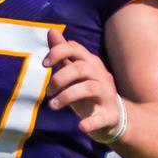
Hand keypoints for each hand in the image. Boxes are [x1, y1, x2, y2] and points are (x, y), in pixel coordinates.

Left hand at [44, 28, 125, 142]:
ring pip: (89, 88)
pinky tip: (80, 126)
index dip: (59, 52)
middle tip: (47, 91)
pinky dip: (90, 122)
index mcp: (91, 63)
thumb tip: (52, 31)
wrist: (113, 117)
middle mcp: (100, 76)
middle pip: (80, 68)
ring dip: (67, 96)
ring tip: (52, 106)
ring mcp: (106, 95)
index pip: (75, 49)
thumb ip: (63, 54)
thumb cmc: (88, 92)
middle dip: (60, 78)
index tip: (44, 64)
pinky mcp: (109, 115)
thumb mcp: (74, 72)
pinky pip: (101, 117)